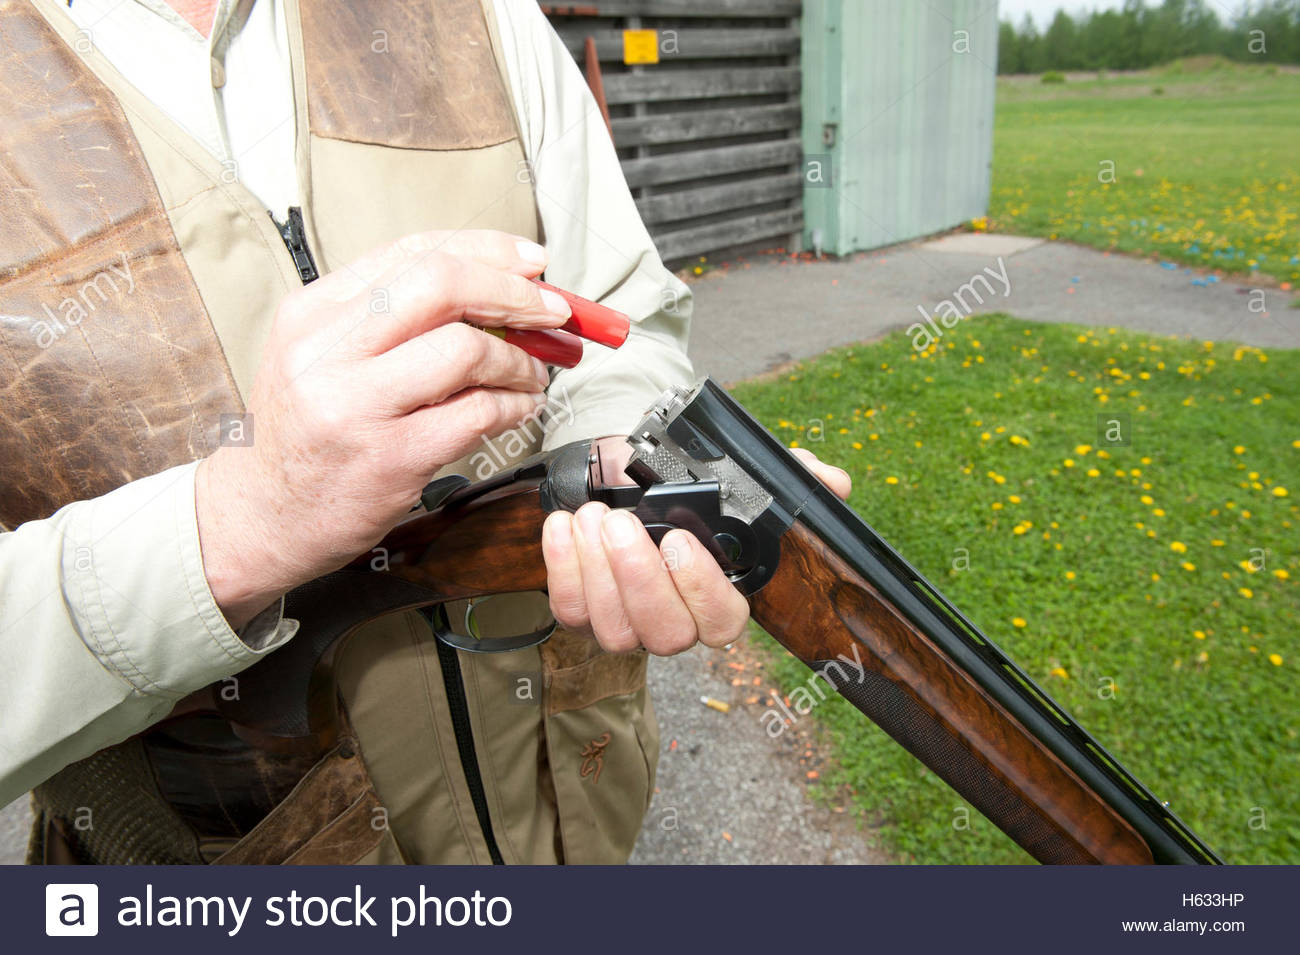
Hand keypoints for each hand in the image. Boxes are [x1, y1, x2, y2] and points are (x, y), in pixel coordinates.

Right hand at [196, 230, 572, 628]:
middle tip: (552, 311)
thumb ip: (388, 319)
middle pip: (441, 284)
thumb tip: (493, 291)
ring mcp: (356, 406)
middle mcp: (327, 351)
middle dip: (513, 293)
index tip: (531, 262)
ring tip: (533, 374)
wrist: (260, 516)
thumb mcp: (318, 356)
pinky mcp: (390, 459)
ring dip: (519, 361)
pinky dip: (513, 406)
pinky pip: (476, 415)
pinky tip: (519, 408)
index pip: (412, 252)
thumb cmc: (304, 434)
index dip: (486, 250)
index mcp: (311, 312)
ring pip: (465, 350)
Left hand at [541, 447, 850, 654]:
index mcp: (720, 597)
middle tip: (620, 525)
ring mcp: (628, 622)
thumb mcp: (746, 476)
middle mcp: (676, 620)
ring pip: (614, 629)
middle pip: (665, 636)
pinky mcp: (585, 610)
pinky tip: (563, 526)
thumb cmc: (690, 485)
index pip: (722, 623)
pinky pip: (571, 609)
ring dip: (597, 573)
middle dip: (638, 580)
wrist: (627, 474)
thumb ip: (795, 478)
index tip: (678, 540)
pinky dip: (562, 569)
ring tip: (592, 517)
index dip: (700, 590)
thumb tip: (831, 482)